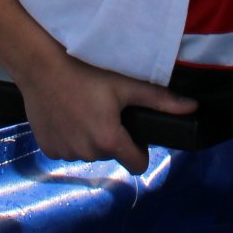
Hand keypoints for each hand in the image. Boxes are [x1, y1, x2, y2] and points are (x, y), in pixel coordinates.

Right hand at [19, 49, 195, 174]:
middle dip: (111, 139)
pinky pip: (66, 150)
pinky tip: (66, 116)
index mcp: (109, 141)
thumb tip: (192, 107)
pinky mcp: (47, 149)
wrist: (41, 66)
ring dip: (89, 139)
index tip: (133, 132)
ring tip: (83, 110)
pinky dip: (69, 138)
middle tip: (104, 110)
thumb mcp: (126, 84)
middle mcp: (87, 153)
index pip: (136, 165)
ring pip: (88, 153)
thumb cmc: (86, 72)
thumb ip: (160, 100)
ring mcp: (65, 153)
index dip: (139, 151)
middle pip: (110, 155)